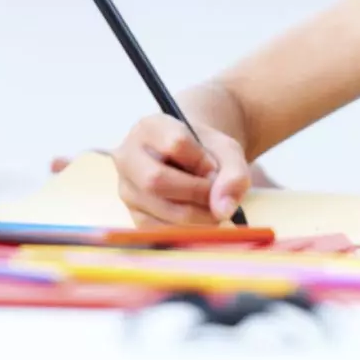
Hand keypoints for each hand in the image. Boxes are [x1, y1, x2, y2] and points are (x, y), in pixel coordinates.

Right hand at [111, 115, 250, 226]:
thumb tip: (222, 209)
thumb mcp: (227, 152)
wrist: (192, 163)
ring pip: (160, 209)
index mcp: (150, 128)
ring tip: (212, 207)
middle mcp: (128, 157)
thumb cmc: (207, 153)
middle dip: (197, 192)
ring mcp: (127, 189)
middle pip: (157, 180)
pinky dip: (188, 230)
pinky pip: (161, 231)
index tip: (213, 167)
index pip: (175, 143)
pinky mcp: (134, 216)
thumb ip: (233, 173)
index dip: (202, 160)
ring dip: (197, 215)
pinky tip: (199, 218)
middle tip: (216, 195)